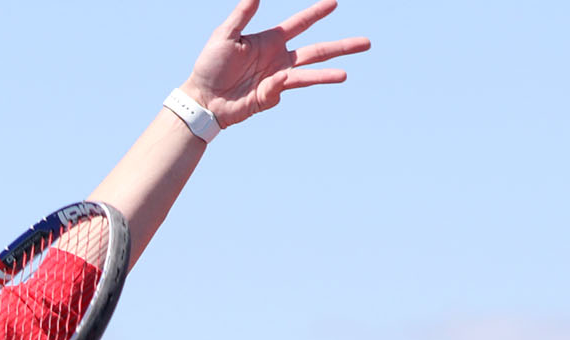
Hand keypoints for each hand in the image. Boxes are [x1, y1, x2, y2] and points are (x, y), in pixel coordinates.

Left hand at [181, 0, 369, 127]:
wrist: (202, 99)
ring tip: (346, 75)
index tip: (334, 2)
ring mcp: (277, 79)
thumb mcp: (225, 36)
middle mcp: (279, 58)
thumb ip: (242, 15)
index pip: (301, 23)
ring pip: (310, 73)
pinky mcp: (271, 96)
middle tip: (367, 43)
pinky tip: (265, 86)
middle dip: (342, 46)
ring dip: (328, 73)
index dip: (317, 13)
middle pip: (317, 50)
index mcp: (270, 40)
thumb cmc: (209, 66)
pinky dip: (278, 85)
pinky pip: (281, 88)